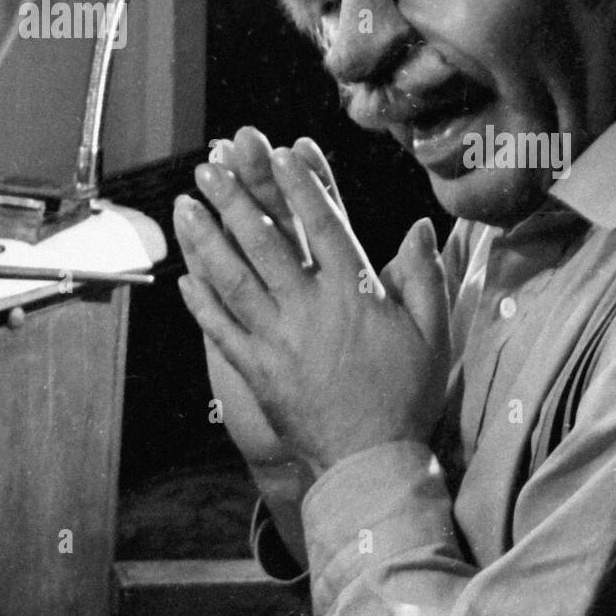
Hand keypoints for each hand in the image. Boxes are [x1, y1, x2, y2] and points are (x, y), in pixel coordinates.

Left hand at [174, 130, 450, 478]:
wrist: (370, 462)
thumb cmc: (407, 394)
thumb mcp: (432, 332)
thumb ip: (424, 276)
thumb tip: (420, 227)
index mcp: (353, 295)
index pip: (322, 226)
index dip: (299, 185)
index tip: (280, 152)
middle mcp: (309, 310)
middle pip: (265, 243)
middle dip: (235, 199)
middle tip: (211, 165)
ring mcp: (277, 340)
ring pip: (233, 279)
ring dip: (206, 240)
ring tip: (183, 206)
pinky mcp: (256, 371)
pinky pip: (220, 330)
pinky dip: (200, 303)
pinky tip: (183, 277)